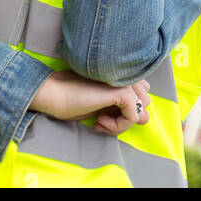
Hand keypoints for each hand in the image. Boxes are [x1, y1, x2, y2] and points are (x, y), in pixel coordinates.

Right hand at [29, 69, 150, 135]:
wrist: (54, 93)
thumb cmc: (74, 99)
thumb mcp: (104, 107)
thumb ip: (125, 110)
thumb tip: (146, 118)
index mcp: (122, 75)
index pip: (143, 97)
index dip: (125, 114)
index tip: (102, 118)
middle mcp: (126, 74)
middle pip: (144, 103)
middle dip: (125, 118)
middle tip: (101, 121)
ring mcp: (125, 80)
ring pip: (140, 110)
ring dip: (121, 123)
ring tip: (99, 121)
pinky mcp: (121, 90)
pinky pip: (133, 116)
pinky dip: (117, 126)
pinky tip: (98, 122)